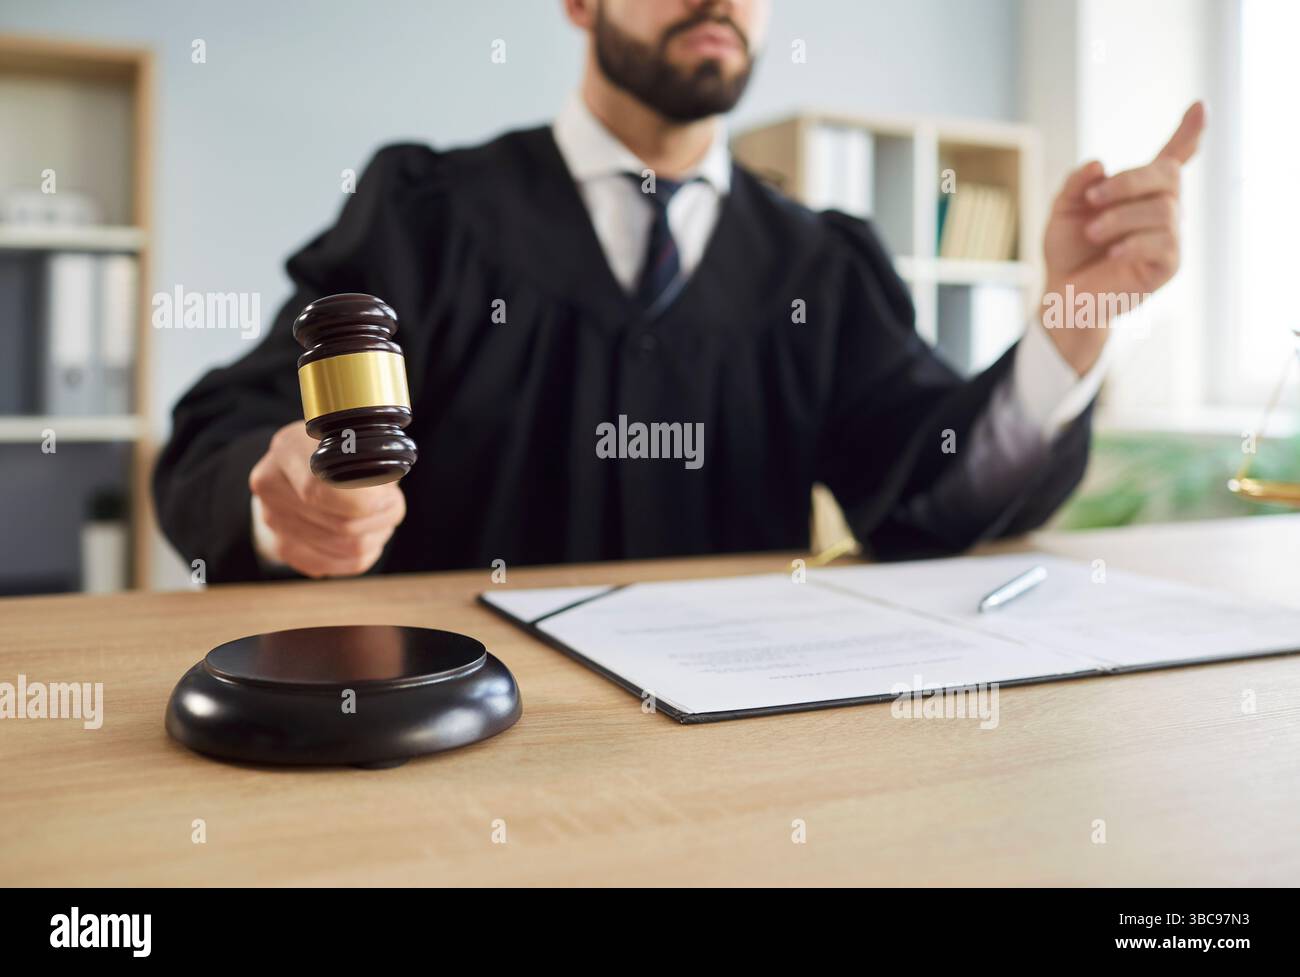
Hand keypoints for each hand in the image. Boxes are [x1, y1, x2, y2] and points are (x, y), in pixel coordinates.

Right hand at [248, 421, 406, 577]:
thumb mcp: (355, 440)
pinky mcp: (282, 545)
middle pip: (342, 524)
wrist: (300, 468)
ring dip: (376, 536)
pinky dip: (361, 555)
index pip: (323, 490)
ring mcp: (273, 518)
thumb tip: (390, 481)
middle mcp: (271, 484)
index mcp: (289, 448)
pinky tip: (368, 538)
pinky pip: (335, 564)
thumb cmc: (338, 450)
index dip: (365, 501)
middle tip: (392, 505)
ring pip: (345, 548)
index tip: (386, 495)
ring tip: (382, 518)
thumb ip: (373, 456)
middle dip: (381, 517)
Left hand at [1040, 101, 1205, 373]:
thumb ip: (1077, 184)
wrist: (1063, 294)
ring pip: (1163, 210)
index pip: (1172, 157)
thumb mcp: (1063, 211)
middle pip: (1168, 175)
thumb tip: (1099, 163)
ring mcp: (1169, 237)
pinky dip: (1135, 243)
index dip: (1188, 133)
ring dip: (1121, 217)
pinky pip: (1164, 243)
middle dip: (1128, 181)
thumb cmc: (1068, 251)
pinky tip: (1114, 253)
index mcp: (1140, 191)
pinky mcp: (1168, 265)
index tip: (1200, 106)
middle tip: (1093, 197)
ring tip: (1093, 233)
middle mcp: (1162, 209)